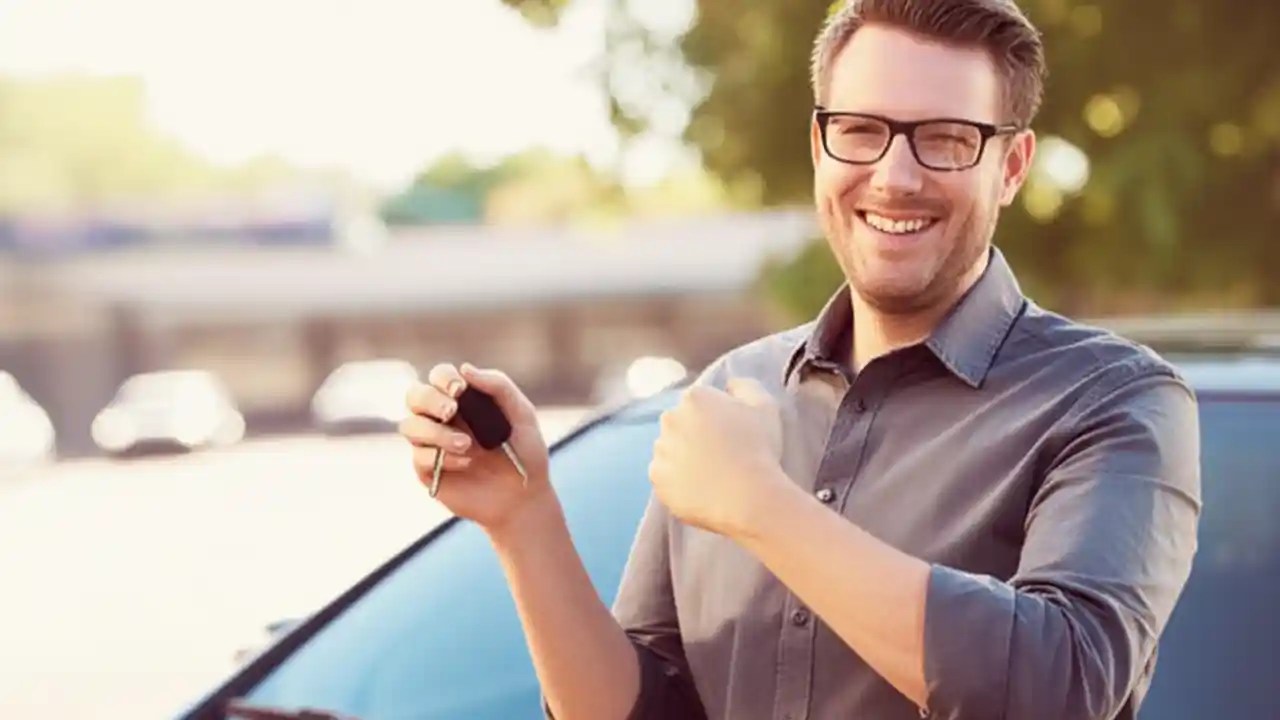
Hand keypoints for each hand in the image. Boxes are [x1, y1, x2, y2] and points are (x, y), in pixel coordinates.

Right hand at [400, 362, 553, 533]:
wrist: (524, 497)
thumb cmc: (525, 453)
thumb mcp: (522, 415)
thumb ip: (498, 386)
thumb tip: (465, 368)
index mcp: (464, 400)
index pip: (439, 376)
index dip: (443, 377)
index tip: (460, 390)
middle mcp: (443, 418)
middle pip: (414, 395)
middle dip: (430, 399)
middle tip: (452, 411)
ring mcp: (433, 444)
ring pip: (410, 426)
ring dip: (436, 432)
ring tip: (467, 445)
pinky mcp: (428, 470)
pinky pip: (420, 456)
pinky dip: (443, 457)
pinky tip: (467, 463)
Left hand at [648, 377, 786, 537]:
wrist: (748, 496)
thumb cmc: (759, 448)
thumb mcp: (765, 407)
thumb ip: (745, 386)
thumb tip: (729, 384)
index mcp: (694, 398)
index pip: (698, 402)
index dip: (714, 417)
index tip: (729, 433)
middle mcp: (670, 419)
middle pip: (679, 423)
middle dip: (693, 434)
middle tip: (718, 454)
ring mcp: (660, 450)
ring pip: (669, 449)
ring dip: (682, 457)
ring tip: (708, 474)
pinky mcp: (657, 479)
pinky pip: (665, 476)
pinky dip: (677, 481)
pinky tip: (699, 488)